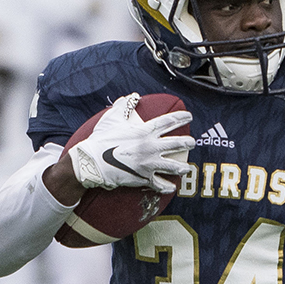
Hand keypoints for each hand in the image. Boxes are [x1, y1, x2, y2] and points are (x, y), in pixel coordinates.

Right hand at [67, 92, 193, 191]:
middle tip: (192, 143)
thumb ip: (124, 105)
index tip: (189, 116)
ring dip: (182, 167)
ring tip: (187, 168)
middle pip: (176, 144)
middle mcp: (150, 147)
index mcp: (145, 131)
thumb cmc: (101, 138)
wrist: (91, 162)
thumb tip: (132, 96)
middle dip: (187, 143)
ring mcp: (148, 164)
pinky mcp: (143, 178)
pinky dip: (166, 187)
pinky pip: (159, 184)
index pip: (168, 122)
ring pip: (173, 166)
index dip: (181, 118)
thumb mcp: (112, 118)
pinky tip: (171, 187)